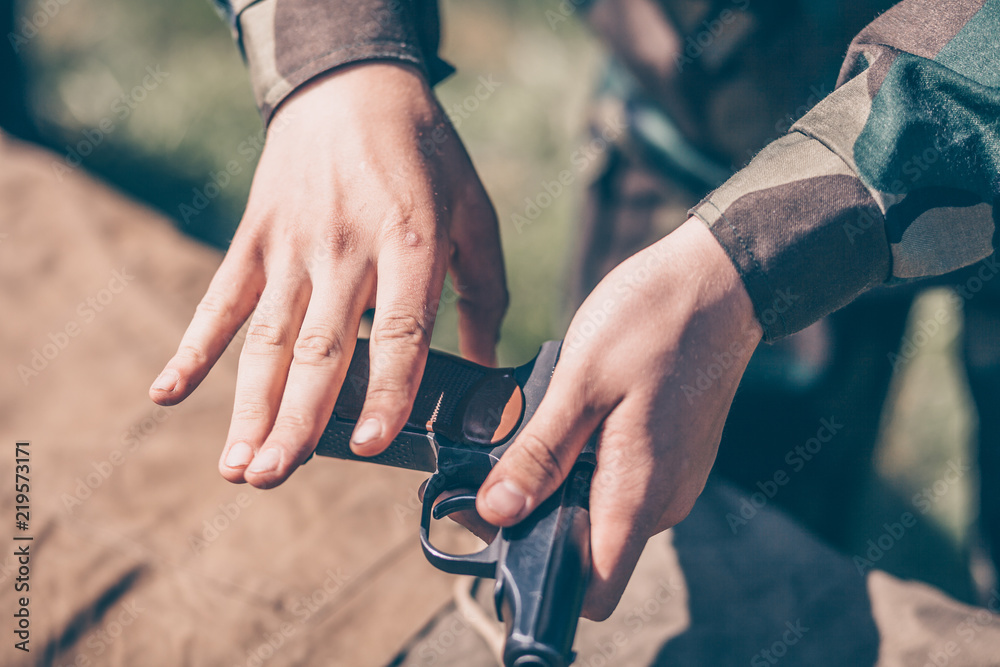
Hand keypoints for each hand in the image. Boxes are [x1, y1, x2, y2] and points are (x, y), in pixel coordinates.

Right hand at [150, 63, 507, 487]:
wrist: (352, 85)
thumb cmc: (425, 156)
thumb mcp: (473, 215)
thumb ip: (484, 295)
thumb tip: (488, 370)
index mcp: (411, 241)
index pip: (400, 330)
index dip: (387, 390)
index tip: (374, 444)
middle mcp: (346, 247)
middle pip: (321, 347)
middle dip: (297, 418)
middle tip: (276, 476)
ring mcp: (292, 243)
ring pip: (268, 338)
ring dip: (249, 405)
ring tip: (237, 466)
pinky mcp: (254, 237)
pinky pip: (221, 299)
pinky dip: (193, 347)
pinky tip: (166, 393)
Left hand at [474, 218, 761, 618]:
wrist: (719, 282)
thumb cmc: (653, 321)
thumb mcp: (581, 381)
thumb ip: (540, 453)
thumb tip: (499, 512)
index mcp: (639, 493)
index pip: (595, 589)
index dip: (544, 577)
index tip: (502, 534)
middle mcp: (662, 500)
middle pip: (591, 550)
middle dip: (541, 519)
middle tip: (504, 463)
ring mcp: (672, 479)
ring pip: (602, 513)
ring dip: (563, 486)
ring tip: (544, 429)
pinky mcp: (672, 457)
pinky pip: (621, 484)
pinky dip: (589, 465)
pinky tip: (577, 419)